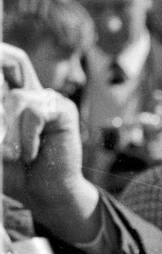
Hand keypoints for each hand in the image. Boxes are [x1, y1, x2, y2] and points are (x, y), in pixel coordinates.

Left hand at [2, 47, 100, 243]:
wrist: (44, 194)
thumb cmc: (13, 170)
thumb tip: (2, 103)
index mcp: (10, 93)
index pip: (4, 61)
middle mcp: (31, 89)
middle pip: (13, 59)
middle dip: (0, 84)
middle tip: (1, 134)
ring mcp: (48, 98)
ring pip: (16, 98)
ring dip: (6, 131)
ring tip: (11, 154)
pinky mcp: (63, 110)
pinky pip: (33, 112)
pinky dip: (25, 137)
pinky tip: (31, 154)